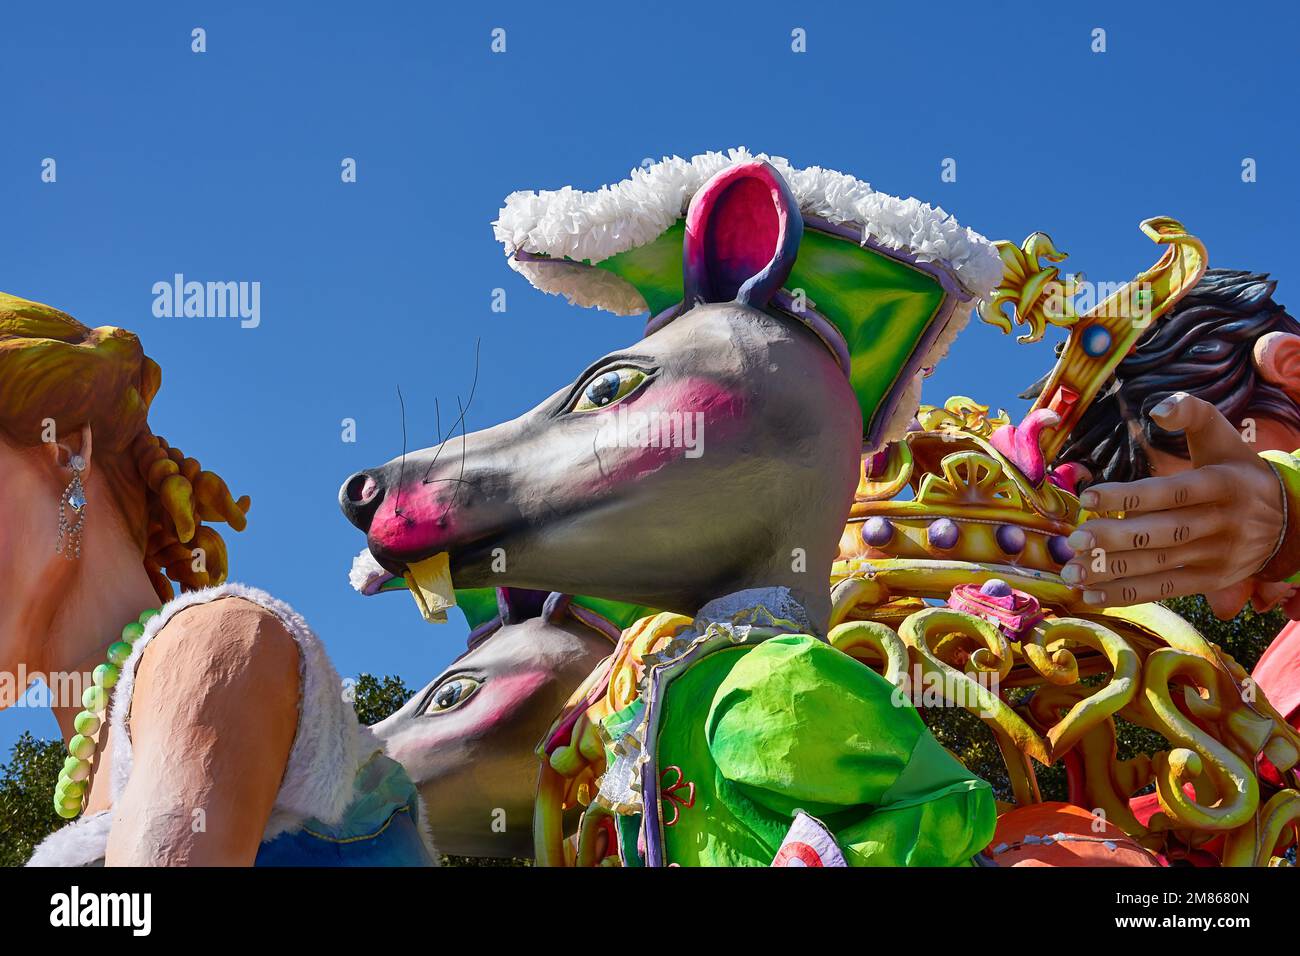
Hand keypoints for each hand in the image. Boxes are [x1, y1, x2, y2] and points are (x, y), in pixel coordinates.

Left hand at [1059, 392, 1285, 610]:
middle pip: (1162, 533)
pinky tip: (1092, 595)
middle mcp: (1221, 522)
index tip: (1088, 498)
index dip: (1129, 496)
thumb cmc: (1238, 469)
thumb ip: (1192, 413)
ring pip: (1159, 565)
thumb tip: (1157, 409)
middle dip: (1115, 538)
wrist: (1290, 519)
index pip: (1171, 492)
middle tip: (1073, 541)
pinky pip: (1166, 589)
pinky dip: (1128, 593)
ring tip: (1072, 572)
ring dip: (1112, 571)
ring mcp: (1217, 556)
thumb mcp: (1223, 436)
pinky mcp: (1211, 581)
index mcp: (1221, 484)